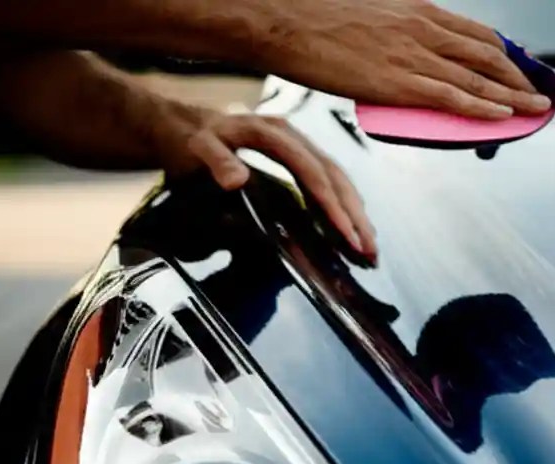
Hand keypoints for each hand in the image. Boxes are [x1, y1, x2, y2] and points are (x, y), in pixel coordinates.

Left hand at [156, 108, 377, 260]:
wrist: (184, 125)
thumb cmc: (191, 140)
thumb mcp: (197, 148)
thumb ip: (216, 161)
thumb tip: (238, 180)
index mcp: (274, 133)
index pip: (313, 172)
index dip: (332, 205)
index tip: (346, 233)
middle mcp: (293, 136)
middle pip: (335, 175)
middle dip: (354, 213)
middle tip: (369, 247)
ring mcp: (298, 144)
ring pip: (337, 176)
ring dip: (355, 209)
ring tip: (370, 242)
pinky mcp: (297, 154)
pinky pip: (328, 176)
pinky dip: (344, 200)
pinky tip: (353, 221)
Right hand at [250, 0, 551, 119]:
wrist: (284, 20)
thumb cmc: (316, 18)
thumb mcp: (371, 13)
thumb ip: (397, 30)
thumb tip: (403, 47)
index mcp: (418, 11)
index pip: (476, 32)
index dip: (505, 54)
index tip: (520, 68)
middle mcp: (424, 29)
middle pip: (488, 55)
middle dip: (518, 77)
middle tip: (539, 96)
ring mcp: (413, 56)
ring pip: (478, 78)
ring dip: (512, 96)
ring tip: (536, 110)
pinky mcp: (398, 83)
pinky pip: (452, 98)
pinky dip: (483, 108)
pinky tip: (503, 117)